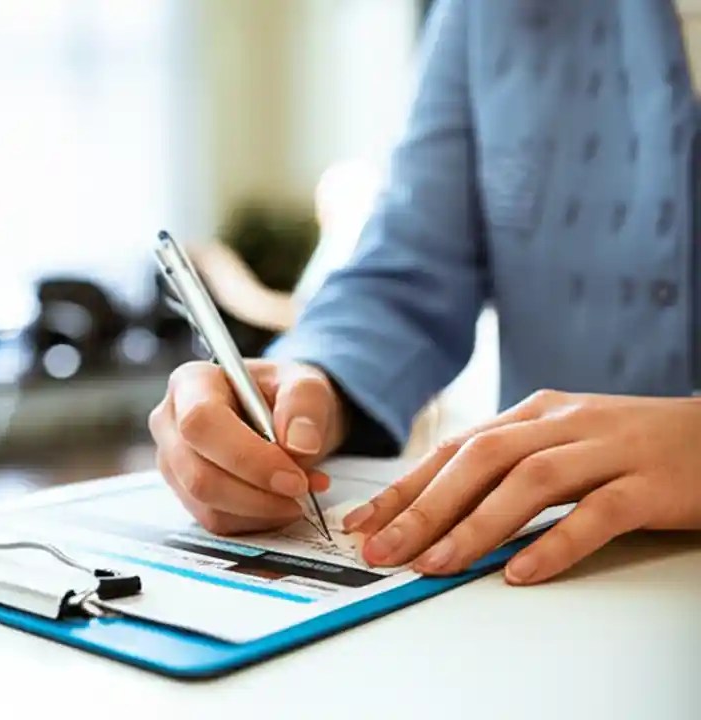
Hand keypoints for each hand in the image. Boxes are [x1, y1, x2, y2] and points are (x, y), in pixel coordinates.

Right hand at [148, 360, 346, 534]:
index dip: (246, 456)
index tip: (293, 477)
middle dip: (257, 493)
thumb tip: (300, 444)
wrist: (281, 417)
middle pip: (198, 474)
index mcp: (191, 383)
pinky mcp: (184, 493)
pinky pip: (216, 521)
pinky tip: (281, 501)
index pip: (201, 422)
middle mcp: (170, 422)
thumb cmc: (284, 396)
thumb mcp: (305, 384)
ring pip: (207, 504)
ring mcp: (172, 461)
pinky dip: (256, 519)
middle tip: (302, 490)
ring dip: (262, 508)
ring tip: (300, 491)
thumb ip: (304, 404)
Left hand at [343, 390, 700, 583]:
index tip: (362, 523)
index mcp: (534, 414)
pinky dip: (555, 543)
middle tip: (384, 549)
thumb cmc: (634, 446)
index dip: (403, 487)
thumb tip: (436, 509)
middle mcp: (564, 423)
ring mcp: (609, 450)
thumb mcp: (562, 443)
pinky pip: (597, 513)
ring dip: (476, 525)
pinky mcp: (650, 484)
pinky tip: (521, 572)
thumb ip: (507, 466)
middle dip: (423, 507)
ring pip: (530, 482)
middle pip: (479, 461)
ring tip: (437, 564)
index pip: (453, 449)